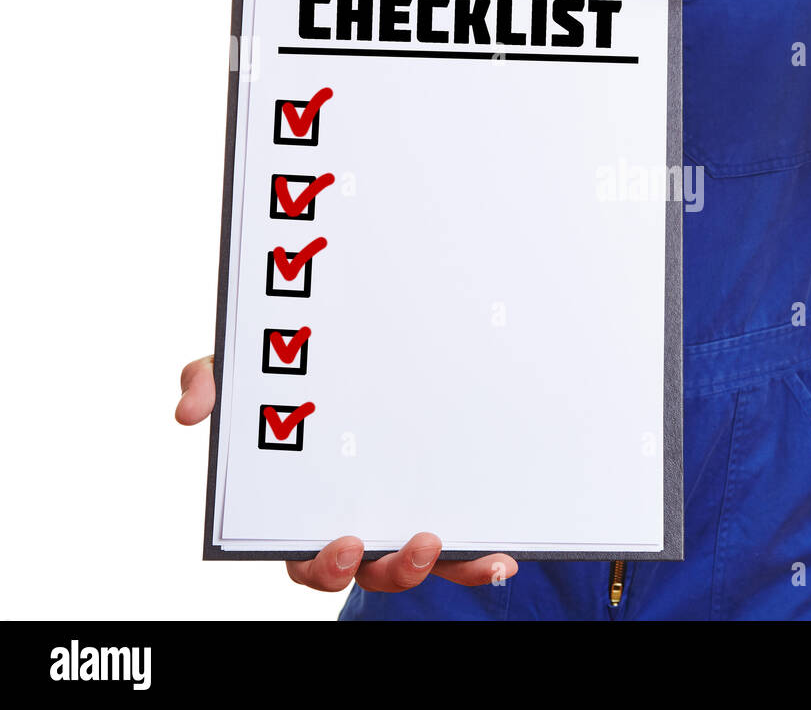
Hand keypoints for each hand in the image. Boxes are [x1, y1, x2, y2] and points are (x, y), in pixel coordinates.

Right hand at [177, 356, 517, 591]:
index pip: (306, 557)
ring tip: (440, 540)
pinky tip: (502, 558)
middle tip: (404, 542)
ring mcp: (399, 524)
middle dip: (381, 567)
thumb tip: (190, 408)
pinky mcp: (444, 517)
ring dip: (426, 566)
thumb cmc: (301, 381)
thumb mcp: (252, 372)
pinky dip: (480, 564)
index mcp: (307, 512)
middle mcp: (355, 528)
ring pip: (410, 567)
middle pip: (361, 571)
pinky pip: (462, 555)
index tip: (343, 542)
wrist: (376, 355)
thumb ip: (214, 378)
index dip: (323, 563)